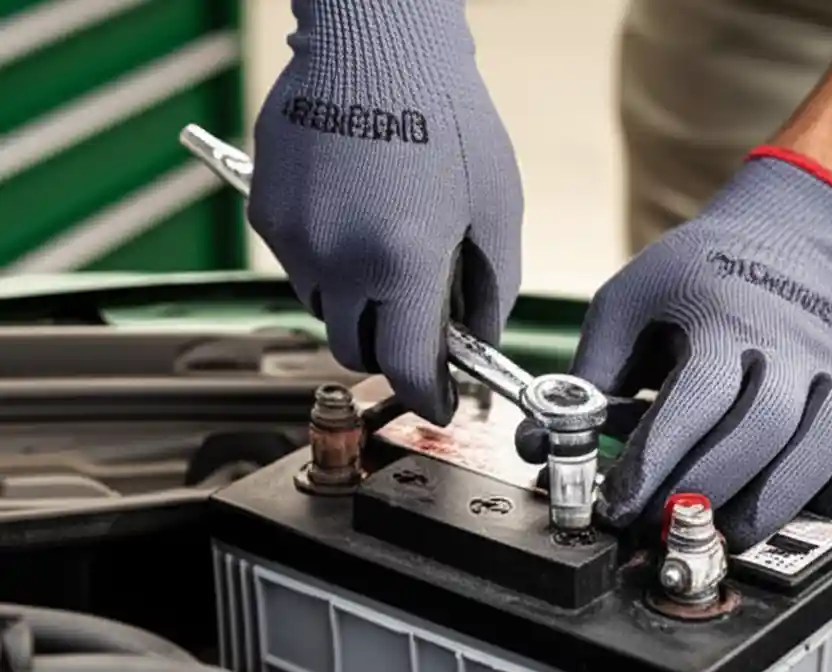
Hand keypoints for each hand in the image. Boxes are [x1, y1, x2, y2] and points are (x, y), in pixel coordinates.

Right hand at [248, 0, 521, 423]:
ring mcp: (292, 236)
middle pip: (354, 346)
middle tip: (417, 319)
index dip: (425, 396)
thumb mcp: (497, 206)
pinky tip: (355, 212)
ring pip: (322, 305)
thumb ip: (492, 287)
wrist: (377, 41)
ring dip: (355, 299)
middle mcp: (337, 259)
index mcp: (402, 261)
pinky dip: (326, 256)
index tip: (437, 402)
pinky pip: (297, 261)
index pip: (404, 367)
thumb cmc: (448, 115)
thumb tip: (478, 342)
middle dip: (387, 346)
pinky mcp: (266, 210)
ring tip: (388, 243)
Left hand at [554, 154, 831, 550]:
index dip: (657, 461)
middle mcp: (790, 342)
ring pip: (824, 445)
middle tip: (666, 525)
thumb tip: (541, 443)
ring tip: (730, 528)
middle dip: (707, 491)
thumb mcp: (629, 301)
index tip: (620, 505)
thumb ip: (590, 373)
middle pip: (760, 429)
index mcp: (723, 317)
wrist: (783, 238)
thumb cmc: (697, 278)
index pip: (695, 398)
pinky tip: (816, 499)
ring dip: (775, 501)